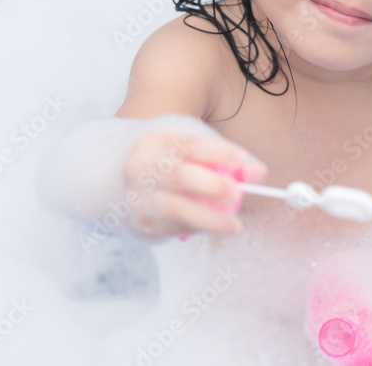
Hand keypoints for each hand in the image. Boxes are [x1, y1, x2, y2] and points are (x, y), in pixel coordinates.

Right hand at [122, 128, 266, 239]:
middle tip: (237, 193)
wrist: (112, 186)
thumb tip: (259, 173)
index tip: (241, 158)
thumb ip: (223, 159)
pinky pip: (174, 229)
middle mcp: (142, 168)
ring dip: (209, 219)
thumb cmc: (164, 164)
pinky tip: (211, 227)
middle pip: (179, 176)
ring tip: (235, 226)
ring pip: (176, 210)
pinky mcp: (141, 225)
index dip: (216, 151)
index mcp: (155, 142)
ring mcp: (139, 198)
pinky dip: (197, 229)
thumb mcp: (188, 152)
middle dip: (211, 185)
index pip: (187, 144)